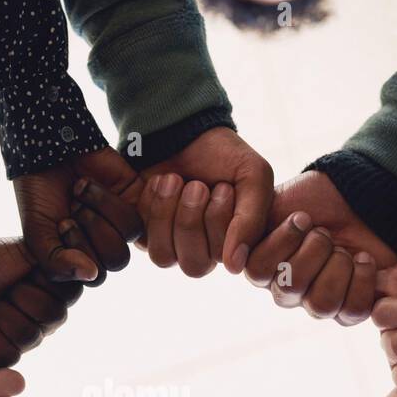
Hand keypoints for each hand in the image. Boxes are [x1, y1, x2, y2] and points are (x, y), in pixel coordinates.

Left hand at [0, 237, 83, 366]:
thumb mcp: (23, 251)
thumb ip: (60, 259)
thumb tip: (94, 271)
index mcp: (52, 289)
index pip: (68, 295)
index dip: (44, 283)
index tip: (26, 269)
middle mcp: (42, 314)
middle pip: (52, 317)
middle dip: (22, 297)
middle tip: (2, 288)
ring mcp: (23, 334)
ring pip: (32, 336)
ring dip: (4, 315)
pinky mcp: (1, 353)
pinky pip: (10, 354)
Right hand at [13, 148, 141, 282]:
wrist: (46, 148)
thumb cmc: (39, 193)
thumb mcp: (37, 234)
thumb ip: (56, 263)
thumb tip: (90, 275)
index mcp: (82, 257)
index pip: (95, 276)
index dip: (78, 250)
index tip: (60, 223)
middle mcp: (103, 242)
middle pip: (116, 260)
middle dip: (91, 230)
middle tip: (72, 207)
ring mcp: (120, 220)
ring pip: (127, 236)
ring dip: (100, 210)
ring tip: (80, 190)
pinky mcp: (134, 197)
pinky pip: (138, 213)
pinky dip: (111, 199)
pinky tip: (89, 183)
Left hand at [145, 128, 273, 274]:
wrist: (184, 129)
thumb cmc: (224, 156)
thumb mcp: (253, 177)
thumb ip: (252, 221)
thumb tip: (235, 267)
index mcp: (231, 245)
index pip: (224, 259)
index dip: (219, 221)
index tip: (223, 187)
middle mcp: (201, 252)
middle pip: (194, 265)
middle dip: (192, 219)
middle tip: (196, 185)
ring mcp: (171, 245)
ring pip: (165, 257)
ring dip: (169, 213)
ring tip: (175, 181)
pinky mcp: (143, 234)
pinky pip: (143, 238)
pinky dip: (152, 206)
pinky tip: (160, 184)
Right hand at [244, 172, 396, 321]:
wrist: (356, 197)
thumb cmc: (313, 199)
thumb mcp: (272, 202)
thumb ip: (247, 223)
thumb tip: (234, 247)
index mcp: (262, 267)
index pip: (260, 271)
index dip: (284, 242)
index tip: (302, 217)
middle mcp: (285, 290)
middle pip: (290, 290)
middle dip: (313, 250)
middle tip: (325, 232)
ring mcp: (316, 302)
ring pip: (320, 305)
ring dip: (337, 267)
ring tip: (344, 249)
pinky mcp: (349, 308)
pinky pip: (351, 312)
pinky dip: (362, 281)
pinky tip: (363, 259)